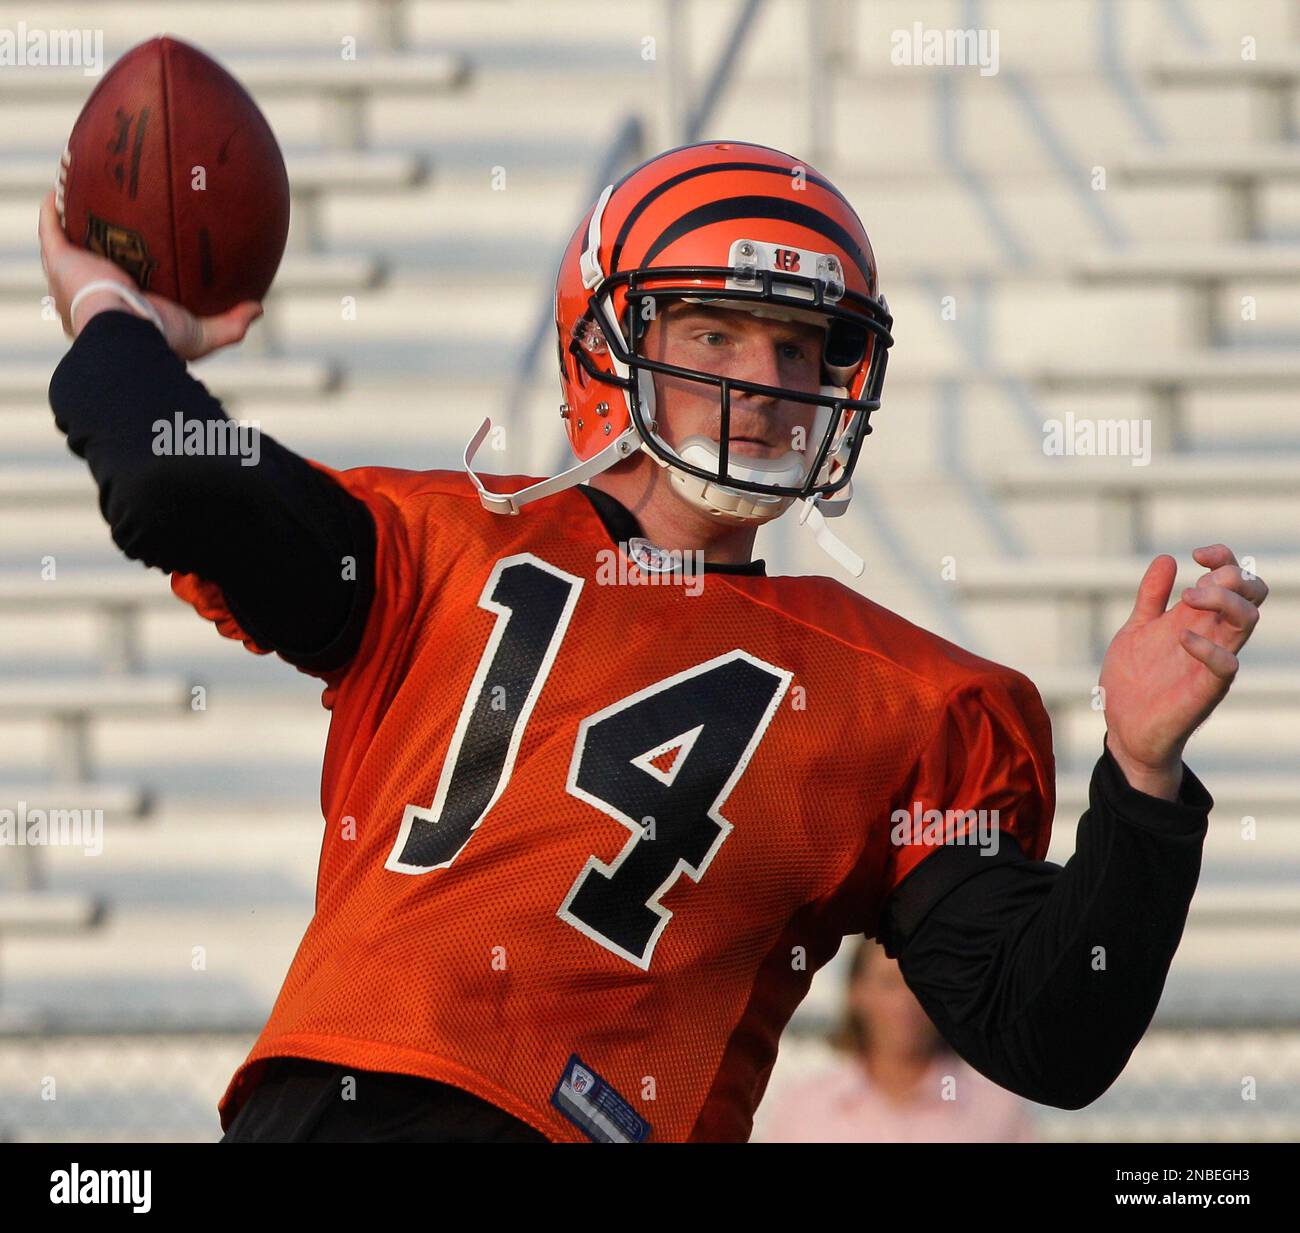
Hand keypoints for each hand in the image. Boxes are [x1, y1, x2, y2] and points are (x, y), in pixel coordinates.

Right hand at [38, 189, 261, 358]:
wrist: (125, 333)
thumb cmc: (159, 338)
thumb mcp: (201, 335)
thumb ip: (231, 323)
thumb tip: (257, 307)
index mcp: (121, 312)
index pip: (124, 291)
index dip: (129, 273)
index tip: (144, 254)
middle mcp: (92, 295)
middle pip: (94, 264)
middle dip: (99, 244)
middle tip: (115, 221)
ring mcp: (72, 277)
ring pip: (69, 243)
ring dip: (73, 221)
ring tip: (83, 194)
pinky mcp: (60, 260)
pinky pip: (51, 228)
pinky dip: (53, 208)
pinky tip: (59, 188)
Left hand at [1100, 544, 1266, 799]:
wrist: (1125, 728)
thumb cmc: (1133, 680)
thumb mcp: (1136, 629)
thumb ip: (1151, 596)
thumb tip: (1167, 558)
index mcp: (1197, 619)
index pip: (1233, 579)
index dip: (1223, 558)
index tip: (1196, 554)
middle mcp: (1212, 636)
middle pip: (1253, 594)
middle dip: (1232, 577)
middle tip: (1193, 587)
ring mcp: (1212, 662)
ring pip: (1248, 621)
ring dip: (1224, 600)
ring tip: (1188, 598)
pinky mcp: (1206, 690)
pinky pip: (1227, 664)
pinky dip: (1209, 646)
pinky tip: (1181, 638)